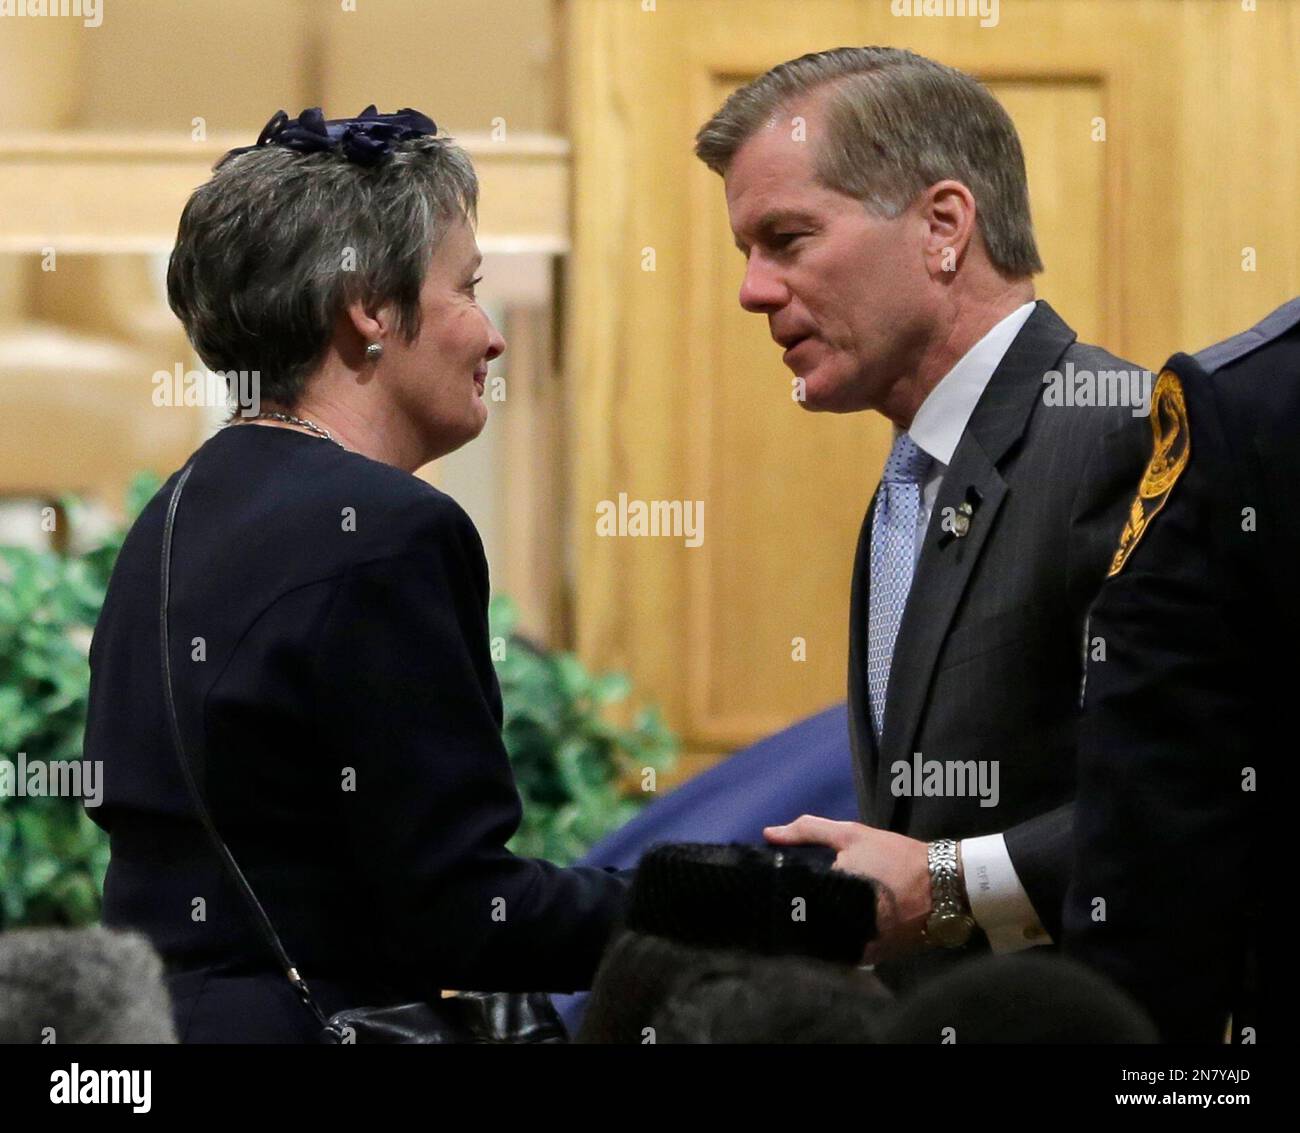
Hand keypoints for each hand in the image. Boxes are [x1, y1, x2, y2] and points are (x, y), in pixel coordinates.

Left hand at [764, 815, 931, 963]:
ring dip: (814, 933)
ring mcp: (859, 949)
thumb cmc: (895, 856)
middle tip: (786, 905)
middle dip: (795, 918)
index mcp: (831, 896)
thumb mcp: (851, 835)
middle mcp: (843, 929)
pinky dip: (837, 943)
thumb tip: (768, 833)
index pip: (790, 906)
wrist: (946, 885)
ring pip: (823, 945)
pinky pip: (844, 955)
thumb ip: (808, 831)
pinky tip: (834, 928)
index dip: (780, 900)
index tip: (773, 891)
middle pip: (804, 929)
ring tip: (808, 916)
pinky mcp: (874, 959)